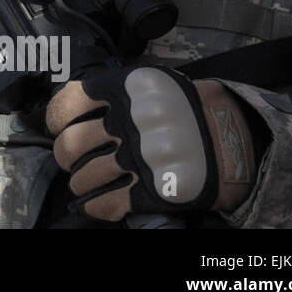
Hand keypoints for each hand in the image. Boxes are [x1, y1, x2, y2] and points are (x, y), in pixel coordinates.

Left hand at [46, 66, 257, 220]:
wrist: (237, 140)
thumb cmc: (188, 110)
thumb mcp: (152, 85)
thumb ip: (114, 93)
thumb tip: (71, 112)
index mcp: (131, 88)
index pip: (70, 101)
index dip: (55, 118)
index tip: (56, 126)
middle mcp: (134, 121)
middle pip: (71, 144)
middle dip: (64, 156)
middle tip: (71, 160)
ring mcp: (144, 157)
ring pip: (84, 177)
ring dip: (79, 183)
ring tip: (84, 183)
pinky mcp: (156, 190)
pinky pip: (108, 203)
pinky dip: (96, 206)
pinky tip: (97, 203)